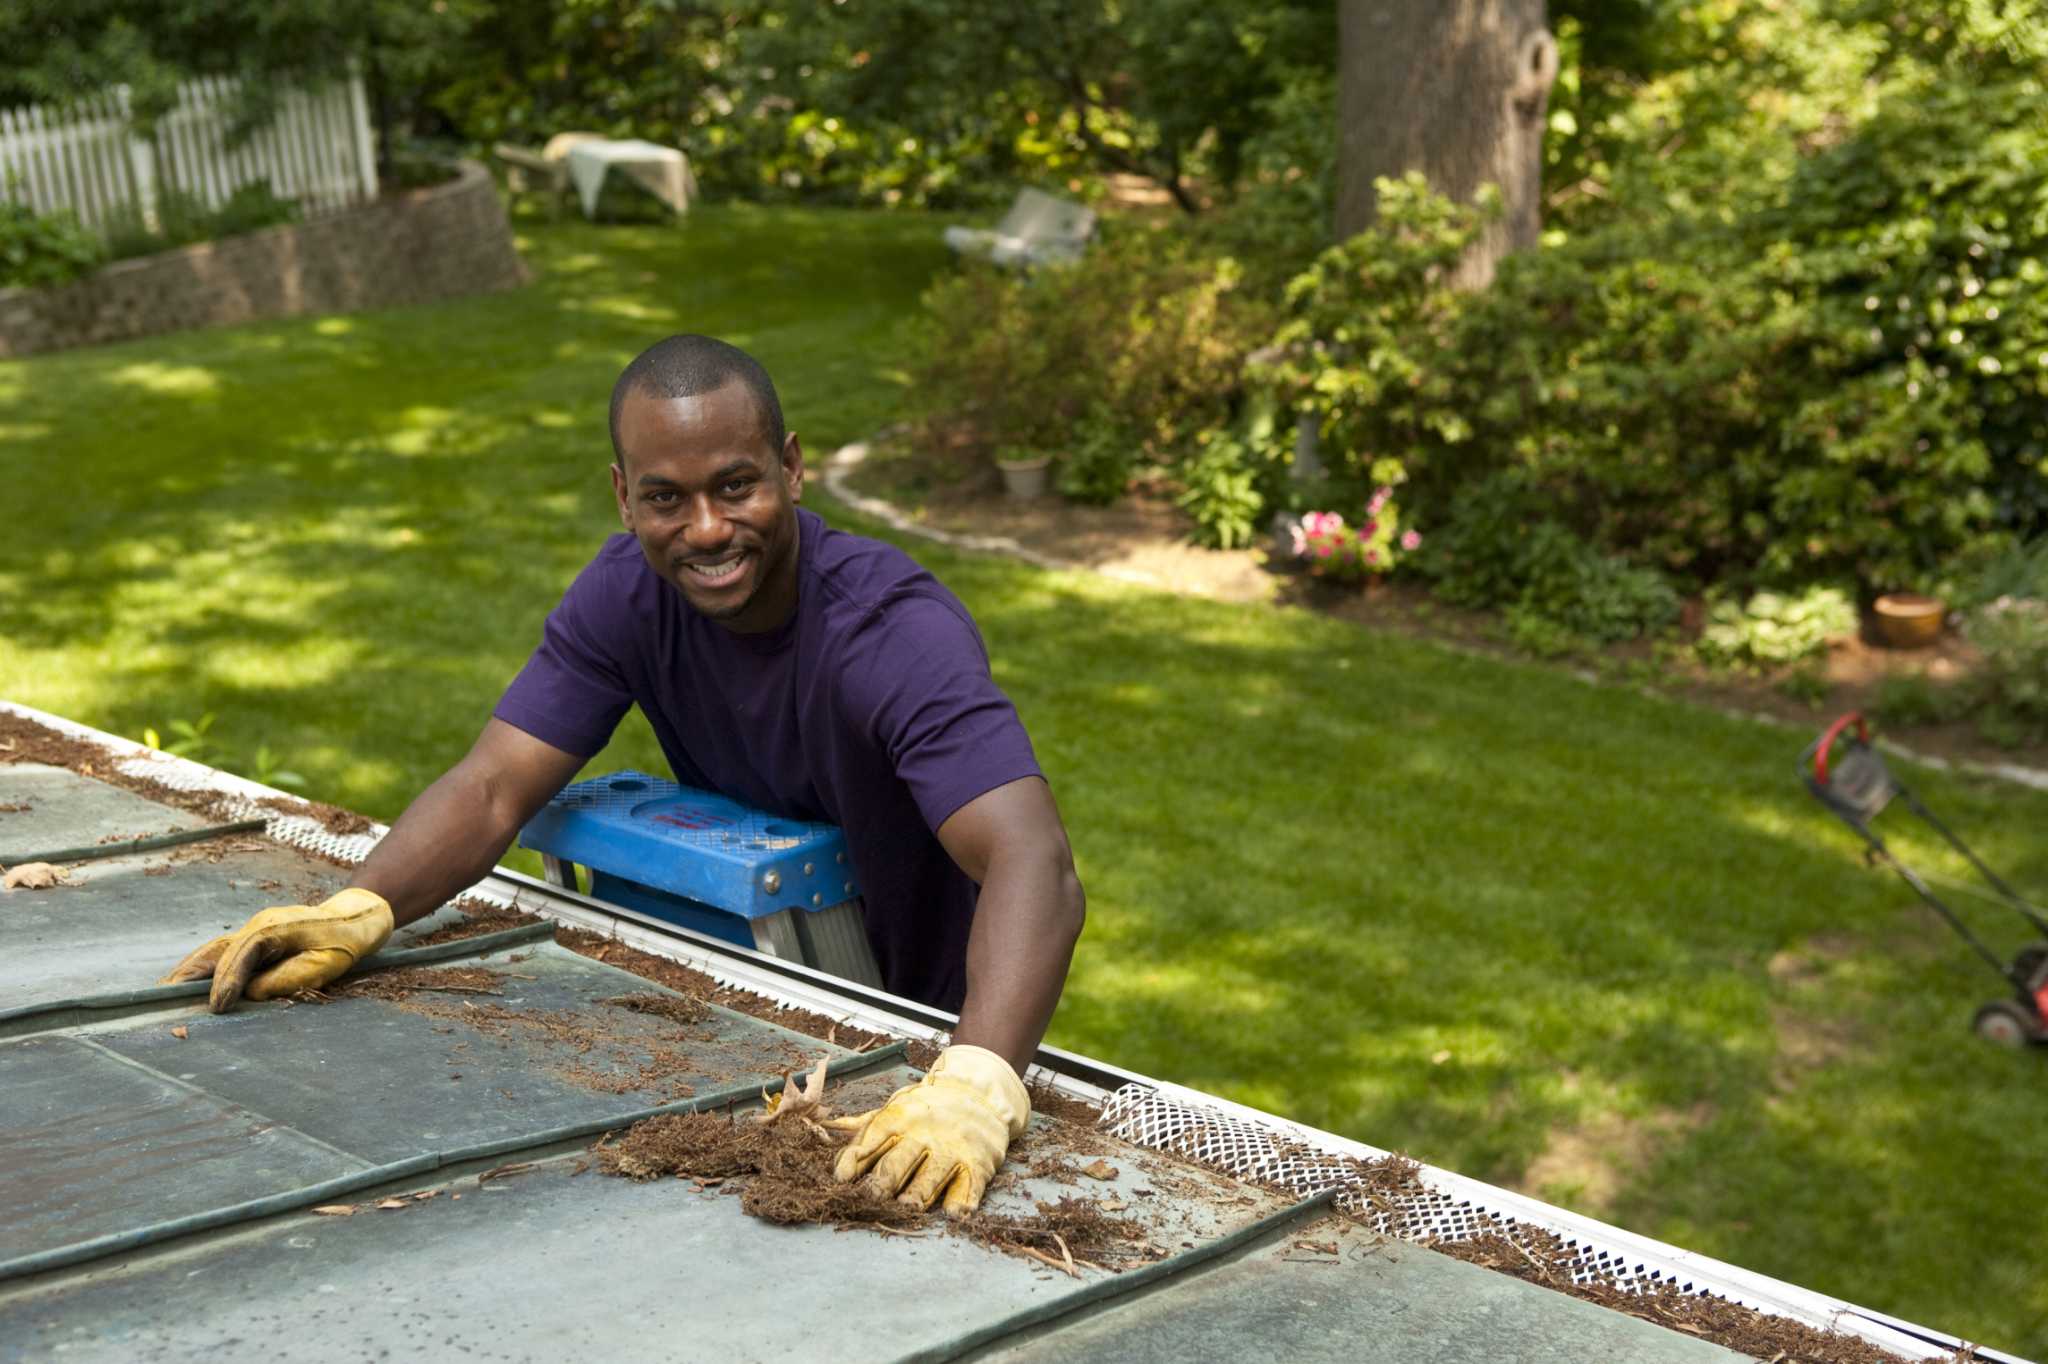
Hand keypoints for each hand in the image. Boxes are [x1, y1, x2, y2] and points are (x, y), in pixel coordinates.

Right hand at [160, 888, 393, 1012]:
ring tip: (163, 993)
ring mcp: (253, 930)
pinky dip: (201, 968)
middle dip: (190, 975)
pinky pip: (220, 953)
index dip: (226, 981)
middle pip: (215, 950)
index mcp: (276, 929)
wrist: (356, 917)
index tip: (216, 1007)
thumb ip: (288, 978)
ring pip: (212, 951)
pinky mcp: (253, 938)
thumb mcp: (324, 964)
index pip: (242, 954)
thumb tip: (251, 993)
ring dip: (188, 972)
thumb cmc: (343, 942)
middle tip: (164, 999)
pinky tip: (185, 983)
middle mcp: (258, 926)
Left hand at [830, 1044, 1030, 1215]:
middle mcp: (922, 1135)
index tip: (842, 1179)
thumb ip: (862, 1126)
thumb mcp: (894, 1108)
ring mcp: (950, 1151)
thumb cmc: (926, 1107)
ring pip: (931, 1177)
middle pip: (898, 1162)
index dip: (854, 1159)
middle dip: (882, 1182)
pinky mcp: (976, 1166)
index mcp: (898, 1119)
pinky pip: (969, 1186)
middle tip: (870, 1198)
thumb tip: (823, 1126)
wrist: (977, 1091)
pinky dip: (962, 1200)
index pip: (872, 1139)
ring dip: (918, 1194)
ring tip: (906, 1208)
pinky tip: (954, 1212)